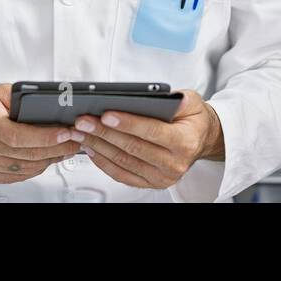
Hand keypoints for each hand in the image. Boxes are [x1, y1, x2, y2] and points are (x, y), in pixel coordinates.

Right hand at [0, 83, 81, 183]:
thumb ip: (21, 97)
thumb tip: (49, 106)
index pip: (19, 136)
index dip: (45, 137)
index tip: (66, 133)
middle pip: (27, 154)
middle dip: (56, 148)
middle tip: (75, 141)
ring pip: (25, 168)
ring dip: (49, 160)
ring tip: (65, 149)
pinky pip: (17, 176)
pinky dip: (35, 168)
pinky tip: (46, 159)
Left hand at [70, 90, 223, 189]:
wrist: (199, 140)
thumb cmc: (193, 120)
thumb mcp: (194, 103)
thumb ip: (182, 100)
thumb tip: (172, 98)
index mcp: (185, 142)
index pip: (152, 132)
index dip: (128, 123)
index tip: (106, 115)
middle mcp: (174, 163)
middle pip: (132, 147)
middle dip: (104, 132)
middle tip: (84, 121)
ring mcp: (161, 176)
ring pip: (123, 161)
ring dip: (98, 146)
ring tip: (81, 132)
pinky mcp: (150, 183)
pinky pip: (122, 174)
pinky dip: (103, 161)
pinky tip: (91, 148)